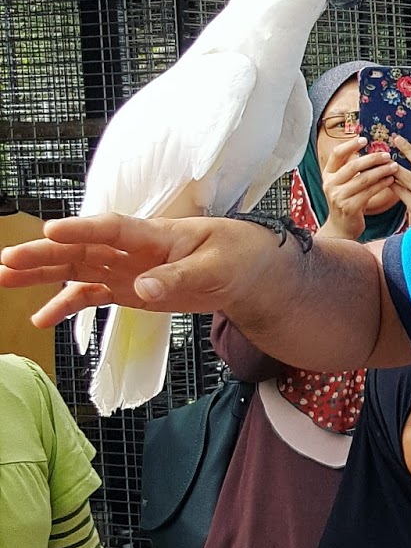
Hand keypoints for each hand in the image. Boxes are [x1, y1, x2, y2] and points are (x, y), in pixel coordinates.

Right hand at [0, 215, 278, 327]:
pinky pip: (91, 296)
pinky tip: (41, 319)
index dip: (82, 229)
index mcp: (155, 235)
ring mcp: (127, 269)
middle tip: (7, 261)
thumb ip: (179, 278)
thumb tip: (144, 288)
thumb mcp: (217, 267)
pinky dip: (67, 306)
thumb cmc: (235, 256)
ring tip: (4, 278)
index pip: (113, 228)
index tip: (50, 230)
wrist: (248, 269)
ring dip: (42, 275)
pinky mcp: (128, 288)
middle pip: (82, 248)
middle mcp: (133, 250)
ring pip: (76, 269)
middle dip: (44, 254)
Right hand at [318, 136, 400, 240]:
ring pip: (363, 179)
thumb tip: (368, 148)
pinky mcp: (349, 207)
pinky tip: (391, 180)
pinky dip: (382, 184)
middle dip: (372, 159)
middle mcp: (330, 184)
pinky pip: (369, 192)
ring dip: (381, 171)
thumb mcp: (344, 183)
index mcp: (328, 174)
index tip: (364, 139)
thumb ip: (351, 168)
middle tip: (387, 155)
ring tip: (394, 166)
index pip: (336, 154)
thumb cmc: (348, 201)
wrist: (342, 227)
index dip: (350, 145)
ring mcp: (338, 196)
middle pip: (353, 166)